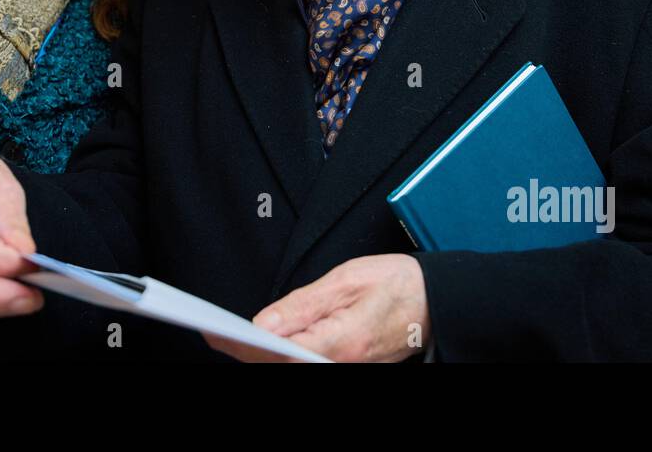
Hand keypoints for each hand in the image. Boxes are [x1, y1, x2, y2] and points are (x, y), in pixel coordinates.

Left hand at [205, 254, 430, 362]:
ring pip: (292, 369)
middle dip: (245, 352)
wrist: (437, 301)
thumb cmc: (396, 284)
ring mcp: (346, 372)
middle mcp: (342, 366)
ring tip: (232, 335)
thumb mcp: (345, 280)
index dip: (242, 345)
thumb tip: (262, 323)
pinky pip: (307, 367)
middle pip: (280, 366)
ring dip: (262, 355)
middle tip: (214, 333)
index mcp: (342, 342)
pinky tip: (265, 343)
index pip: (278, 352)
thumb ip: (301, 305)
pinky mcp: (347, 370)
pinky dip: (282, 357)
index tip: (215, 332)